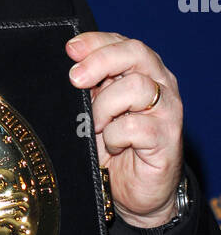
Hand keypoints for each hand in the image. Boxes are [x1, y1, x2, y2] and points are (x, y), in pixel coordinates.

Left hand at [66, 31, 183, 227]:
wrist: (135, 192)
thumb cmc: (114, 148)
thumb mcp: (95, 112)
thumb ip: (89, 89)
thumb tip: (67, 68)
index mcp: (141, 72)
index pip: (122, 43)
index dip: (96, 42)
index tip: (70, 50)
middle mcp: (159, 85)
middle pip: (135, 53)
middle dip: (100, 61)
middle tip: (75, 79)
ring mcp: (167, 110)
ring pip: (135, 87)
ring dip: (104, 107)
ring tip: (95, 127)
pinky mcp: (167, 138)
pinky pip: (135, 126)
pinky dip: (114, 136)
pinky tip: (112, 146)